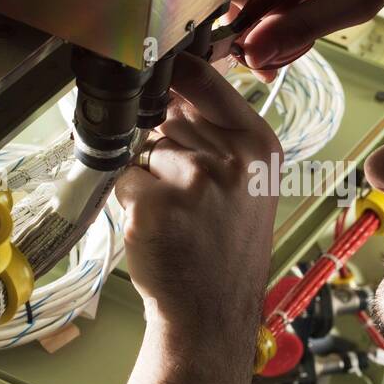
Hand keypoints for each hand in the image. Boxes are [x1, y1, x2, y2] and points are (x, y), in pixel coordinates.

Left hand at [114, 53, 281, 343]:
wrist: (212, 311)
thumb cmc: (225, 248)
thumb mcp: (247, 183)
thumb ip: (218, 133)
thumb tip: (174, 81)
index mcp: (259, 146)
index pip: (204, 80)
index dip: (176, 76)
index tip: (162, 72)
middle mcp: (231, 160)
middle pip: (168, 120)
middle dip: (166, 149)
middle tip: (189, 196)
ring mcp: (192, 183)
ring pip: (144, 150)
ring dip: (148, 178)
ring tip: (177, 216)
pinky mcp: (154, 207)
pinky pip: (124, 180)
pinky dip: (131, 202)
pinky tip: (159, 229)